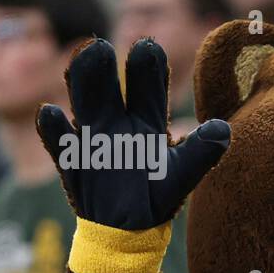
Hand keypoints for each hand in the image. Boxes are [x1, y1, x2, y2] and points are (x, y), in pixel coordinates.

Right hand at [35, 38, 230, 229]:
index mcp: (146, 119)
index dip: (148, 67)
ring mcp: (92, 138)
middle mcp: (117, 121)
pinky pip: (61, 142)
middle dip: (105, 67)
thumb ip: (200, 152)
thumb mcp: (181, 174)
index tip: (148, 45)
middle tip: (101, 45)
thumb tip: (223, 129)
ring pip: (84, 104)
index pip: (148, 87)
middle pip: (110, 88)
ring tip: (79, 63)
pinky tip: (50, 113)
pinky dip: (55, 129)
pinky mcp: (73, 160)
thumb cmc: (157, 194)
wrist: (129, 227)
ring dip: (81, 83)